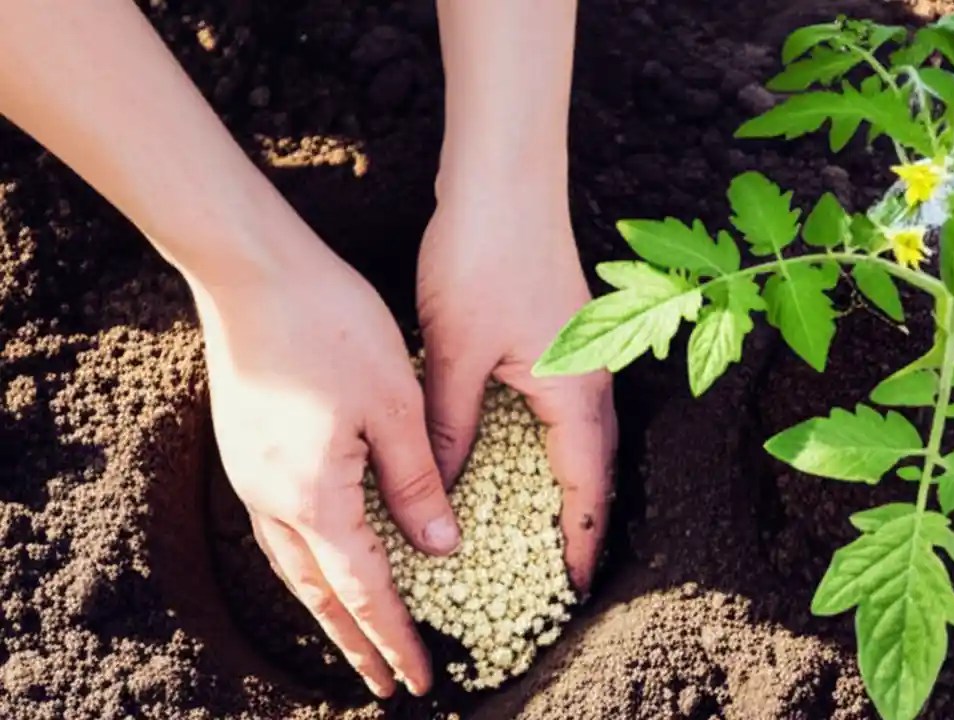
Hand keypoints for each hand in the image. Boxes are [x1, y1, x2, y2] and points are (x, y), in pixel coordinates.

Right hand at [190, 239, 458, 697]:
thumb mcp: (396, 407)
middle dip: (354, 643)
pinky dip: (306, 563)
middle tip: (382, 684)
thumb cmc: (332, 328)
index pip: (366, 591)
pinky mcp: (243, 450)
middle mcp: (273, 499)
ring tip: (352, 639)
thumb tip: (440, 551)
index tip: (420, 678)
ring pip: (291, 566)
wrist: (251, 272)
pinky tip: (321, 558)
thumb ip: (417, 485)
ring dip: (326, 609)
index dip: (395, 638)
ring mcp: (250, 475)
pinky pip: (277, 529)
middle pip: (318, 594)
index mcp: (316, 496)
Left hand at [417, 176, 615, 590]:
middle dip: (581, 520)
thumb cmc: (483, 259)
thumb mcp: (453, 355)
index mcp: (575, 392)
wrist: (505, 181)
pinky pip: (569, 409)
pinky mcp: (568, 336)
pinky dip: (555, 445)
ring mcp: (585, 355)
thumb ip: (451, 428)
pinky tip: (524, 453)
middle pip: (597, 468)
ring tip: (545, 524)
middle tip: (560, 567)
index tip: (570, 586)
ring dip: (570, 483)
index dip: (577, 539)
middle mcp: (593, 379)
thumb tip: (442, 491)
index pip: (585, 487)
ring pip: (584, 438)